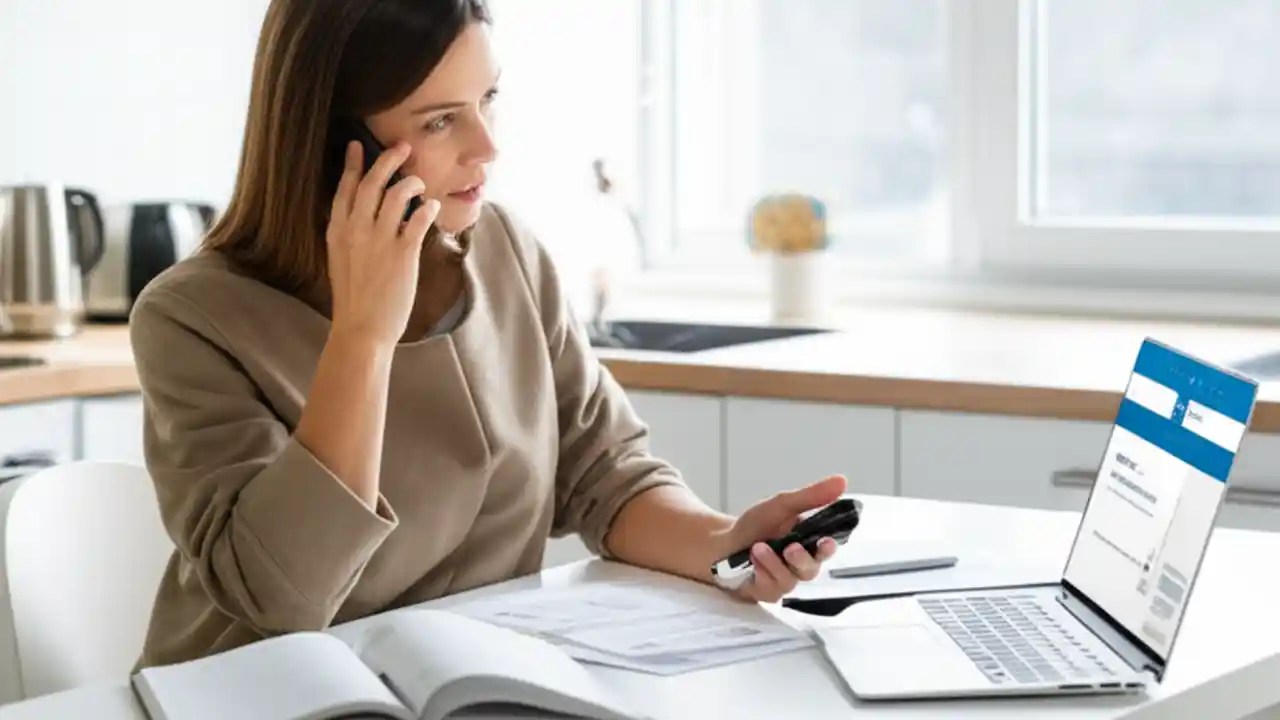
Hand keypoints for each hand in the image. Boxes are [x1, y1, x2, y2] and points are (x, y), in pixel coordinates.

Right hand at [326, 140, 440, 346]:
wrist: (361, 329)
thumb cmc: (354, 300)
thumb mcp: (340, 261)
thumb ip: (348, 237)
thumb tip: (362, 217)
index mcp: (336, 231)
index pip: (344, 188)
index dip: (353, 164)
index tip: (358, 145)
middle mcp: (356, 230)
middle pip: (372, 182)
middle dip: (388, 159)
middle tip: (402, 148)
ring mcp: (379, 240)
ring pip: (397, 193)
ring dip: (412, 183)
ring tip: (420, 184)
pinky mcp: (403, 253)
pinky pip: (419, 218)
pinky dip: (428, 208)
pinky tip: (432, 207)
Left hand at [717, 475, 847, 602]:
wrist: (722, 541)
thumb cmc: (756, 525)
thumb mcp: (782, 505)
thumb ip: (811, 496)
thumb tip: (842, 480)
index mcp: (809, 543)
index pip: (827, 549)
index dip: (829, 548)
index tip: (827, 542)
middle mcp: (800, 566)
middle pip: (811, 570)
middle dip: (802, 559)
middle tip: (791, 548)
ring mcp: (784, 581)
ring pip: (789, 580)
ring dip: (774, 563)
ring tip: (758, 548)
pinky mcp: (767, 592)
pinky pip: (770, 589)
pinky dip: (761, 573)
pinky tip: (752, 561)